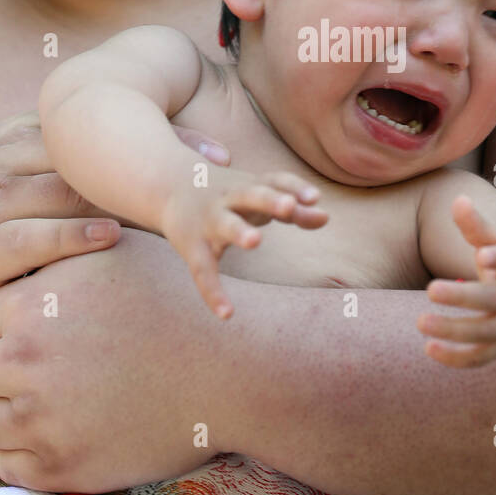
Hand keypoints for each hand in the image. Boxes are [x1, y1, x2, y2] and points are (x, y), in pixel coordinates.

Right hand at [0, 110, 230, 341]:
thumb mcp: (6, 179)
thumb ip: (58, 161)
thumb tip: (133, 148)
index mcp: (11, 140)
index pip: (98, 133)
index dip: (157, 137)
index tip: (212, 153)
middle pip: (91, 158)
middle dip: (155, 162)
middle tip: (212, 178)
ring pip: (64, 193)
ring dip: (124, 199)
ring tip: (178, 207)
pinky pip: (28, 237)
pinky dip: (70, 236)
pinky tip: (111, 237)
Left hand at [0, 229, 224, 491]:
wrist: (235, 369)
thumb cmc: (182, 305)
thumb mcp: (118, 254)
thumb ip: (64, 253)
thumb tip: (30, 252)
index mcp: (35, 303)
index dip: (15, 327)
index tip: (49, 337)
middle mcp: (27, 356)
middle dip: (9, 371)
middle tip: (53, 373)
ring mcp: (40, 414)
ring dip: (9, 414)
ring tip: (51, 408)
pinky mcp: (59, 464)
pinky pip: (8, 465)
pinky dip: (19, 457)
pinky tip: (50, 439)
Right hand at [160, 168, 326, 318]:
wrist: (168, 186)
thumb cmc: (230, 195)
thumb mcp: (259, 198)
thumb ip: (293, 209)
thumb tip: (326, 217)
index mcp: (250, 185)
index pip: (275, 180)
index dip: (295, 187)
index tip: (315, 198)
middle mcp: (230, 199)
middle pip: (251, 194)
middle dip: (270, 200)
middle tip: (289, 207)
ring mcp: (210, 221)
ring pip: (225, 225)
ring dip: (239, 231)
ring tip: (255, 241)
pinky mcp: (192, 246)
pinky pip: (203, 271)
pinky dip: (213, 293)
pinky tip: (227, 314)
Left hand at [417, 196, 495, 366]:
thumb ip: (478, 226)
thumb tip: (458, 199)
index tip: (481, 254)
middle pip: (493, 300)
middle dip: (463, 298)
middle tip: (430, 289)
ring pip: (484, 333)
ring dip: (453, 330)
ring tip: (421, 321)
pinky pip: (480, 357)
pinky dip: (456, 357)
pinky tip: (428, 348)